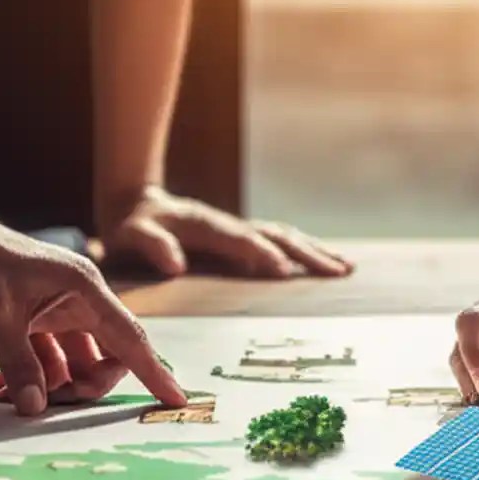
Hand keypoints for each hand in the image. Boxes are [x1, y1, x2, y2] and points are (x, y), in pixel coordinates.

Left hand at [0, 225, 185, 415]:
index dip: (155, 372)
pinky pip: (50, 359)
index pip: (130, 339)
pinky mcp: (40, 320)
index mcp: (84, 290)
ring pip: (76, 364)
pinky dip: (32, 375)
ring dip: (50, 386)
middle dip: (82, 387)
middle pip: (107, 359)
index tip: (176, 400)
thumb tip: (34, 407)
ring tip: (5, 393)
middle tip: (42, 403)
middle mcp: (81, 301)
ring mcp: (61, 311)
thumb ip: (18, 363)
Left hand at [99, 186, 351, 278]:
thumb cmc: (134, 229)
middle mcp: (229, 225)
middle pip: (275, 237)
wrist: (138, 207)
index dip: (262, 254)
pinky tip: (326, 263)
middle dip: (307, 254)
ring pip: (285, 237)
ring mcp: (240, 230)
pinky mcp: (244, 238)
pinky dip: (306, 251)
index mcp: (205, 225)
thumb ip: (151, 246)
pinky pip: (281, 242)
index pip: (239, 240)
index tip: (286, 271)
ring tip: (346, 268)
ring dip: (315, 251)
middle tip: (338, 272)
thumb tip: (174, 265)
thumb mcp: (131, 236)